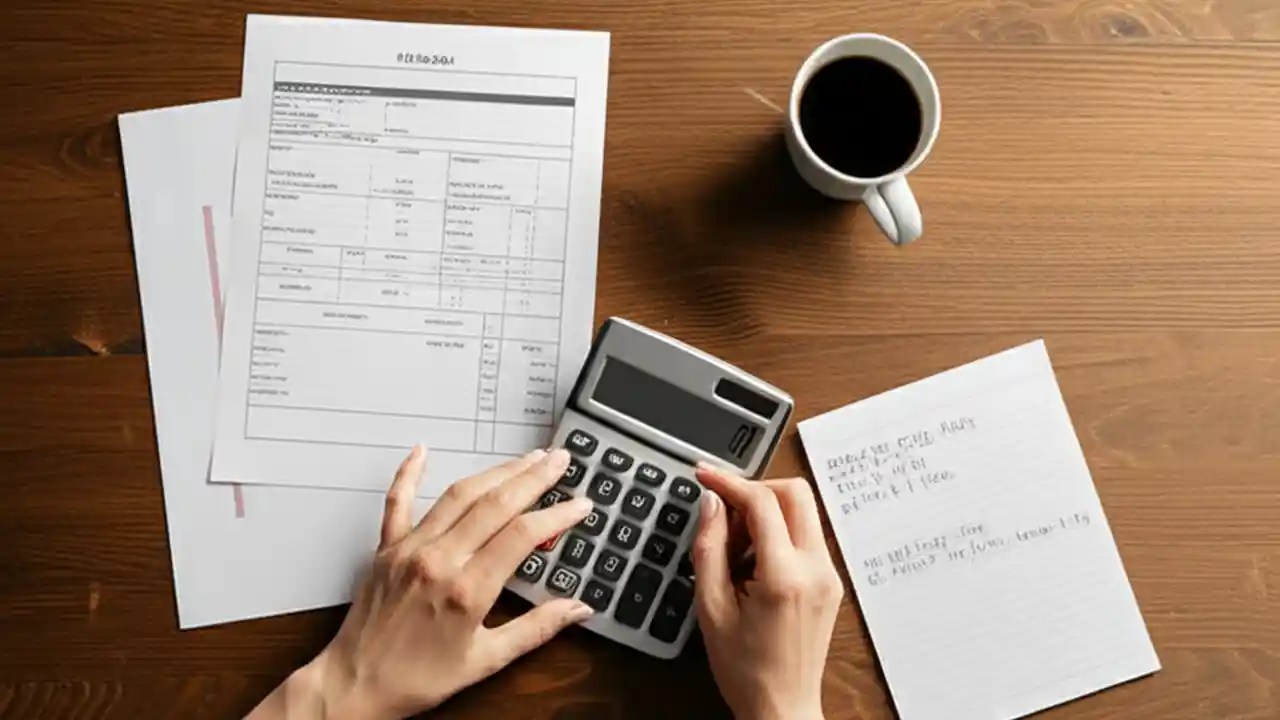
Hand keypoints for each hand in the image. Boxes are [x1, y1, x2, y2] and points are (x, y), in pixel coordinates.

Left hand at [249, 446, 594, 719]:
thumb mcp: (486, 660)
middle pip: (497, 503)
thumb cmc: (416, 678)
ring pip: (460, 495)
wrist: (355, 685)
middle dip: (534, 477)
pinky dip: (409, 473)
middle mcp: (439, 561)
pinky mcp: (387, 548)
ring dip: (496, 471)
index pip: (523, 536)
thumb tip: (577, 610)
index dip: (557, 515)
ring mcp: (411, 549)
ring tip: (525, 458)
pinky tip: (422, 451)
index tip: (580, 505)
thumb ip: (536, 629)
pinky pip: (398, 501)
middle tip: (560, 461)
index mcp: (467, 591)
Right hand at [692, 463, 843, 719]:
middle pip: (795, 492)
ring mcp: (829, 574)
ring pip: (803, 511)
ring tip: (734, 547)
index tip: (705, 475)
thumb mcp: (711, 608)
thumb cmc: (745, 670)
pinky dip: (778, 533)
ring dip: (767, 512)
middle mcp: (817, 569)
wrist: (782, 708)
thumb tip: (711, 504)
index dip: (729, 482)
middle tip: (724, 510)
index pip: (763, 502)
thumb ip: (709, 549)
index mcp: (785, 577)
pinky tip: (752, 562)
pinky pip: (806, 536)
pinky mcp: (830, 580)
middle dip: (756, 489)